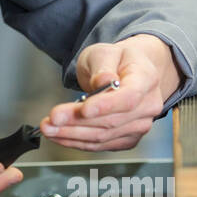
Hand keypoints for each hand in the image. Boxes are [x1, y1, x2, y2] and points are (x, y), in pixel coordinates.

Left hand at [40, 35, 182, 150]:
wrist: (128, 72)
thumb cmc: (116, 60)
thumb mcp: (106, 52)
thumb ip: (102, 66)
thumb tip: (102, 81)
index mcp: (146, 79)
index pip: (128, 98)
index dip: (106, 106)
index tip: (83, 109)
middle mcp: (148, 106)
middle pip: (111, 120)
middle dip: (77, 122)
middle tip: (51, 119)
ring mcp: (140, 126)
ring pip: (103, 136)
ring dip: (72, 135)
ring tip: (48, 128)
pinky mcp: (127, 139)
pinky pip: (100, 144)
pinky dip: (77, 142)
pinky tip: (59, 136)